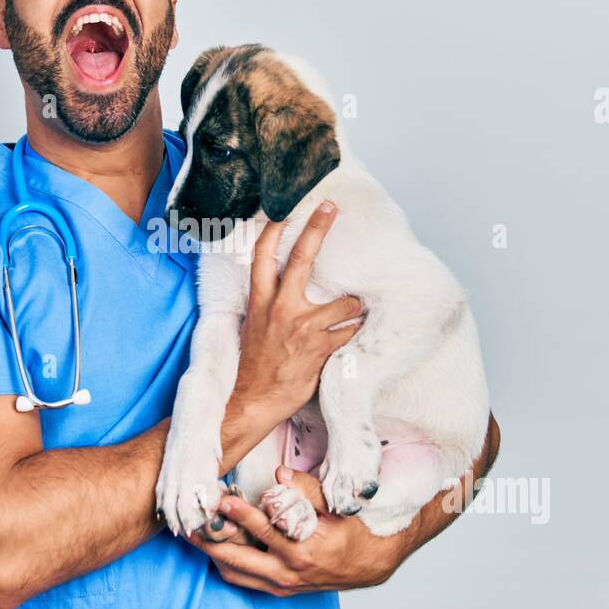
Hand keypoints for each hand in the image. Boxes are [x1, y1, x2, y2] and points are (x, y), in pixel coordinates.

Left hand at [188, 413, 501, 591]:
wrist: (373, 563)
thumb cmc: (355, 529)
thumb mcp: (338, 506)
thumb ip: (308, 488)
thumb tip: (280, 474)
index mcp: (305, 549)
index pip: (262, 531)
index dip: (238, 514)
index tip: (220, 498)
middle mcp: (290, 571)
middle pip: (237, 557)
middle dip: (210, 538)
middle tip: (189, 518)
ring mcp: (283, 583)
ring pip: (236, 572)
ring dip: (213, 552)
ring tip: (193, 530)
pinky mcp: (280, 587)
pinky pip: (245, 579)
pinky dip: (227, 563)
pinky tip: (214, 545)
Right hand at [230, 201, 364, 429]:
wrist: (253, 400)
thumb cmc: (255, 364)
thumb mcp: (253, 325)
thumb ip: (268, 302)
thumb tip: (281, 284)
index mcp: (260, 301)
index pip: (263, 256)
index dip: (274, 230)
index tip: (284, 208)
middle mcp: (280, 309)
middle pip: (301, 259)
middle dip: (317, 229)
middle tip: (331, 208)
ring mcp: (302, 328)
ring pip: (344, 303)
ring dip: (354, 306)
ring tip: (355, 309)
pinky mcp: (320, 349)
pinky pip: (349, 332)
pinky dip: (355, 332)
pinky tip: (355, 334)